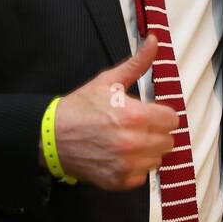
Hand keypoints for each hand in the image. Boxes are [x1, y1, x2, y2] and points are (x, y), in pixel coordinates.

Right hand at [49, 35, 179, 190]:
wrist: (51, 136)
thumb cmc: (81, 106)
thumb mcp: (109, 81)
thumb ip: (137, 63)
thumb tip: (156, 40)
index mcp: (136, 115)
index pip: (172, 120)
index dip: (162, 115)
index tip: (150, 114)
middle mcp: (134, 142)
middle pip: (168, 140)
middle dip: (156, 132)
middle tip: (137, 127)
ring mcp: (126, 164)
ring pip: (157, 159)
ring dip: (148, 151)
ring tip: (129, 141)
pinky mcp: (118, 181)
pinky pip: (142, 175)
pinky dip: (134, 168)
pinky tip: (120, 156)